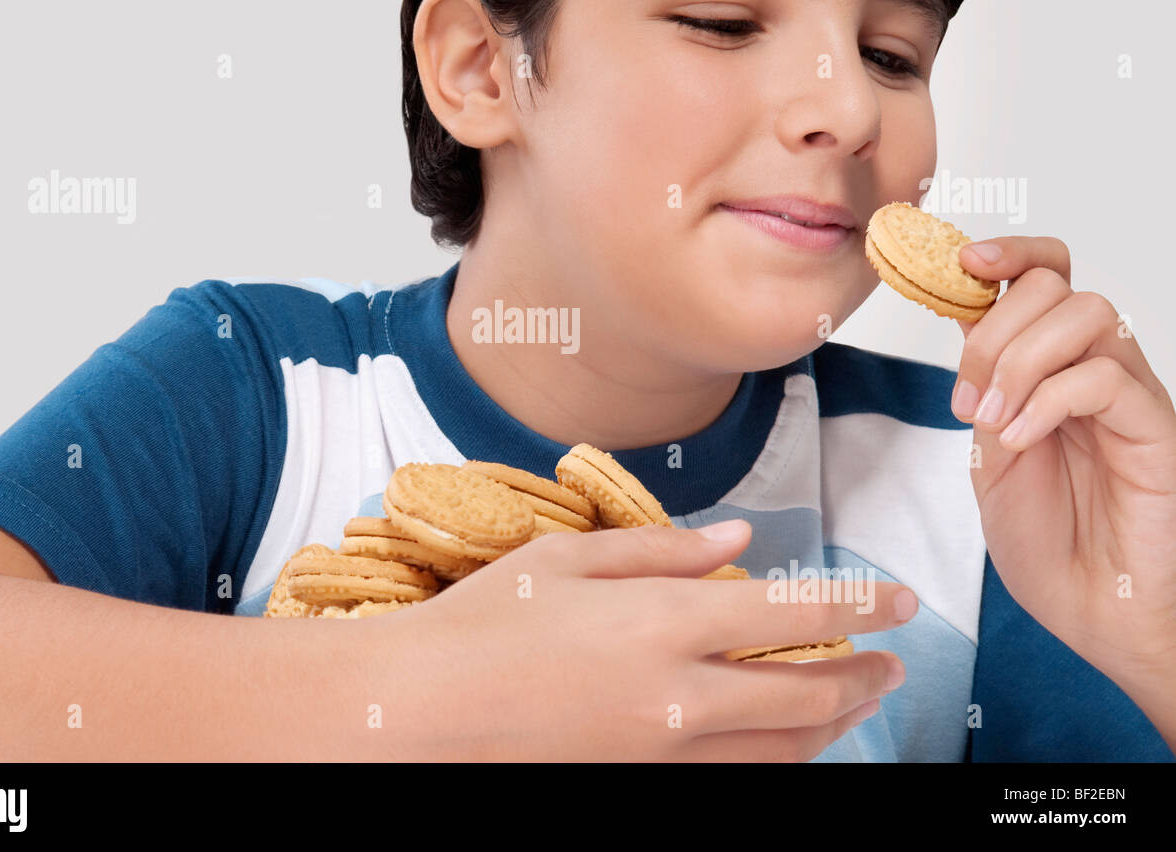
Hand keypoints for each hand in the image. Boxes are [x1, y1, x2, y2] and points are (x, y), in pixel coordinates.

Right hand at [359, 520, 916, 760]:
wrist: (425, 712)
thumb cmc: (487, 623)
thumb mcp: (570, 560)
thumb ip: (663, 549)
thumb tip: (739, 538)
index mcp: (664, 622)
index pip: (793, 610)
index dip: (858, 603)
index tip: (898, 597)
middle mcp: (680, 695)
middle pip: (807, 691)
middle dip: (865, 673)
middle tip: (896, 658)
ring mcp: (666, 752)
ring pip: (784, 746)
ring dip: (836, 721)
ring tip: (861, 698)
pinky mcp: (646, 783)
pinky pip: (739, 776)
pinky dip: (782, 756)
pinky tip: (790, 740)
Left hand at [950, 237, 1175, 719]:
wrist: (1090, 608)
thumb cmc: (1046, 539)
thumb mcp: (988, 454)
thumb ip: (984, 388)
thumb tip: (970, 323)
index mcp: (1050, 368)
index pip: (1044, 276)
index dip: (1007, 254)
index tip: (962, 262)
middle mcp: (1095, 369)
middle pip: (1056, 285)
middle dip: (993, 331)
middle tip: (970, 400)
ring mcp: (1129, 395)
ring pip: (1087, 314)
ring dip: (1020, 361)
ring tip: (995, 423)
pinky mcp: (1156, 428)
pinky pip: (1106, 376)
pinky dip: (1048, 400)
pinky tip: (1022, 440)